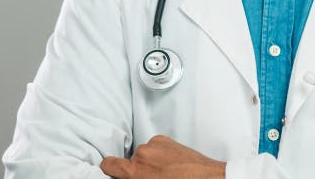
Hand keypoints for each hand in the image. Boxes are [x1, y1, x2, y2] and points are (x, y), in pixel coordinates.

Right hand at [101, 135, 225, 178]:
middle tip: (149, 177)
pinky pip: (154, 146)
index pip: (109, 164)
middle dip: (136, 169)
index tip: (111, 172)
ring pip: (143, 153)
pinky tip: (169, 163)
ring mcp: (154, 145)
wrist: (205, 178)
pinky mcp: (164, 139)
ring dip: (149, 161)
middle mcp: (142, 155)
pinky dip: (158, 153)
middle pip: (130, 161)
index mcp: (135, 171)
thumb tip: (128, 176)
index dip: (109, 169)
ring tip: (164, 171)